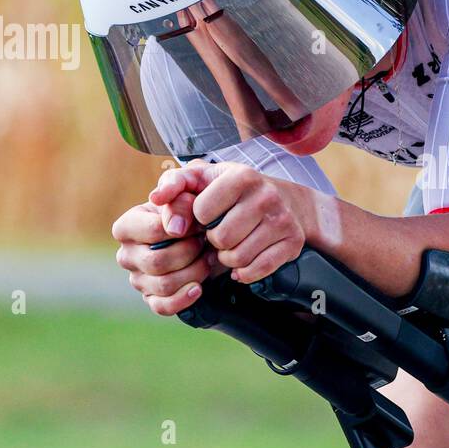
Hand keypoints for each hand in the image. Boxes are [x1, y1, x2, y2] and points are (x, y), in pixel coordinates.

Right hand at [111, 200, 214, 314]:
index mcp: (128, 226)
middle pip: (155, 261)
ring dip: (193, 273)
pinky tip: (199, 287)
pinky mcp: (153, 299)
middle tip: (205, 242)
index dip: (177, 228)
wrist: (212, 235)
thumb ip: (177, 193)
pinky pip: (163, 307)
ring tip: (208, 259)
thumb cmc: (195, 209)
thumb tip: (173, 226)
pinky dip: (184, 298)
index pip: (147, 231)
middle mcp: (127, 254)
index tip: (198, 223)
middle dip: (188, 252)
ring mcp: (138, 278)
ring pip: (162, 284)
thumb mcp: (190, 190)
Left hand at [152, 161, 310, 283]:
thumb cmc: (232, 191)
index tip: (206, 215)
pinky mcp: (293, 242)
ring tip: (231, 245)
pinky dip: (245, 271)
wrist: (286, 200)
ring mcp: (283, 220)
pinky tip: (243, 260)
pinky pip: (258, 270)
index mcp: (242, 176)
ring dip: (228, 258)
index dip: (198, 219)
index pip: (202, 211)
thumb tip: (156, 199)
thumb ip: (173, 184)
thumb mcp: (202, 179)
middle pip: (222, 238)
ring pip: (239, 257)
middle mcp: (267, 196)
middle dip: (214, 241)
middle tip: (219, 234)